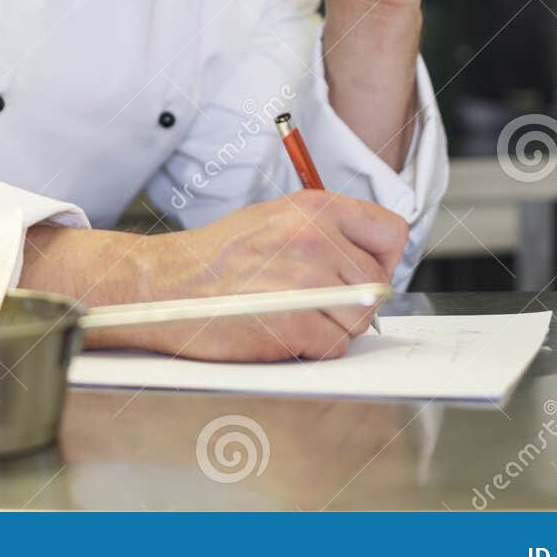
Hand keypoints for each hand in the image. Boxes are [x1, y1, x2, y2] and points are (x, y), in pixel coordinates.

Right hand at [91, 191, 408, 360]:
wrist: (166, 285)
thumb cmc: (215, 257)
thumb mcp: (276, 218)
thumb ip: (326, 232)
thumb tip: (369, 260)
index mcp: (315, 207)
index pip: (391, 232)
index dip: (381, 258)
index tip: (361, 271)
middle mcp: (316, 239)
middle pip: (377, 285)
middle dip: (353, 301)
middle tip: (314, 301)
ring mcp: (307, 282)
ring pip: (360, 320)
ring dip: (333, 327)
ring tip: (293, 314)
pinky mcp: (294, 324)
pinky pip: (335, 347)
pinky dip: (313, 348)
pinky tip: (281, 331)